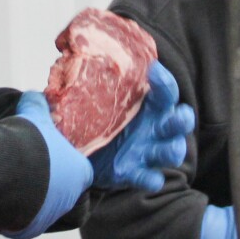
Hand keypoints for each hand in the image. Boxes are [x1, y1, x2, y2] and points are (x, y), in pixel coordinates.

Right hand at [4, 91, 93, 238]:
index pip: (84, 175)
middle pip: (67, 196)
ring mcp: (47, 218)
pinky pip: (23, 222)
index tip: (56, 159)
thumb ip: (38, 104)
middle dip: (53, 185)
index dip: (71, 165)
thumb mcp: (33, 115)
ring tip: (17, 183)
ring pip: (45, 211)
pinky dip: (15, 211)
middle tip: (37, 172)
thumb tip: (36, 96)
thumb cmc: (26, 142)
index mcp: (79, 174)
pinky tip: (5, 195)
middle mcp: (68, 200)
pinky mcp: (24, 230)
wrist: (0, 169)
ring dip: (35, 200)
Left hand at [87, 62, 194, 193]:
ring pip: (171, 150)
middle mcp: (154, 127)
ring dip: (174, 149)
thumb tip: (56, 59)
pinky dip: (152, 179)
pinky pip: (150, 178)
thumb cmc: (92, 118)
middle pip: (179, 121)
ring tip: (172, 148)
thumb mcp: (86, 97)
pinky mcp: (135, 173)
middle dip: (182, 119)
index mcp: (147, 104)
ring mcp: (147, 151)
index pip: (165, 90)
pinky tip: (151, 178)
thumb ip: (77, 83)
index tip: (153, 69)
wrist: (79, 151)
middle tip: (179, 115)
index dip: (164, 80)